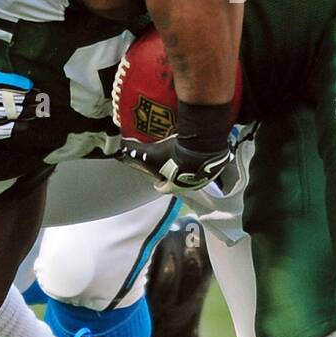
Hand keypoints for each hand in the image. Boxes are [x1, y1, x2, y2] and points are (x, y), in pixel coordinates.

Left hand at [116, 134, 235, 194]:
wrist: (201, 148)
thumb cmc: (174, 155)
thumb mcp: (151, 153)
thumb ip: (136, 151)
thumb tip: (120, 148)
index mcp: (174, 186)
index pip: (163, 188)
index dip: (159, 184)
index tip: (156, 180)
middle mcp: (190, 185)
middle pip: (179, 182)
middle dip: (174, 175)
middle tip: (170, 164)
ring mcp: (204, 178)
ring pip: (194, 175)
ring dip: (189, 168)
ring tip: (184, 157)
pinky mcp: (214, 168)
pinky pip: (206, 166)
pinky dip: (201, 161)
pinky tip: (198, 152)